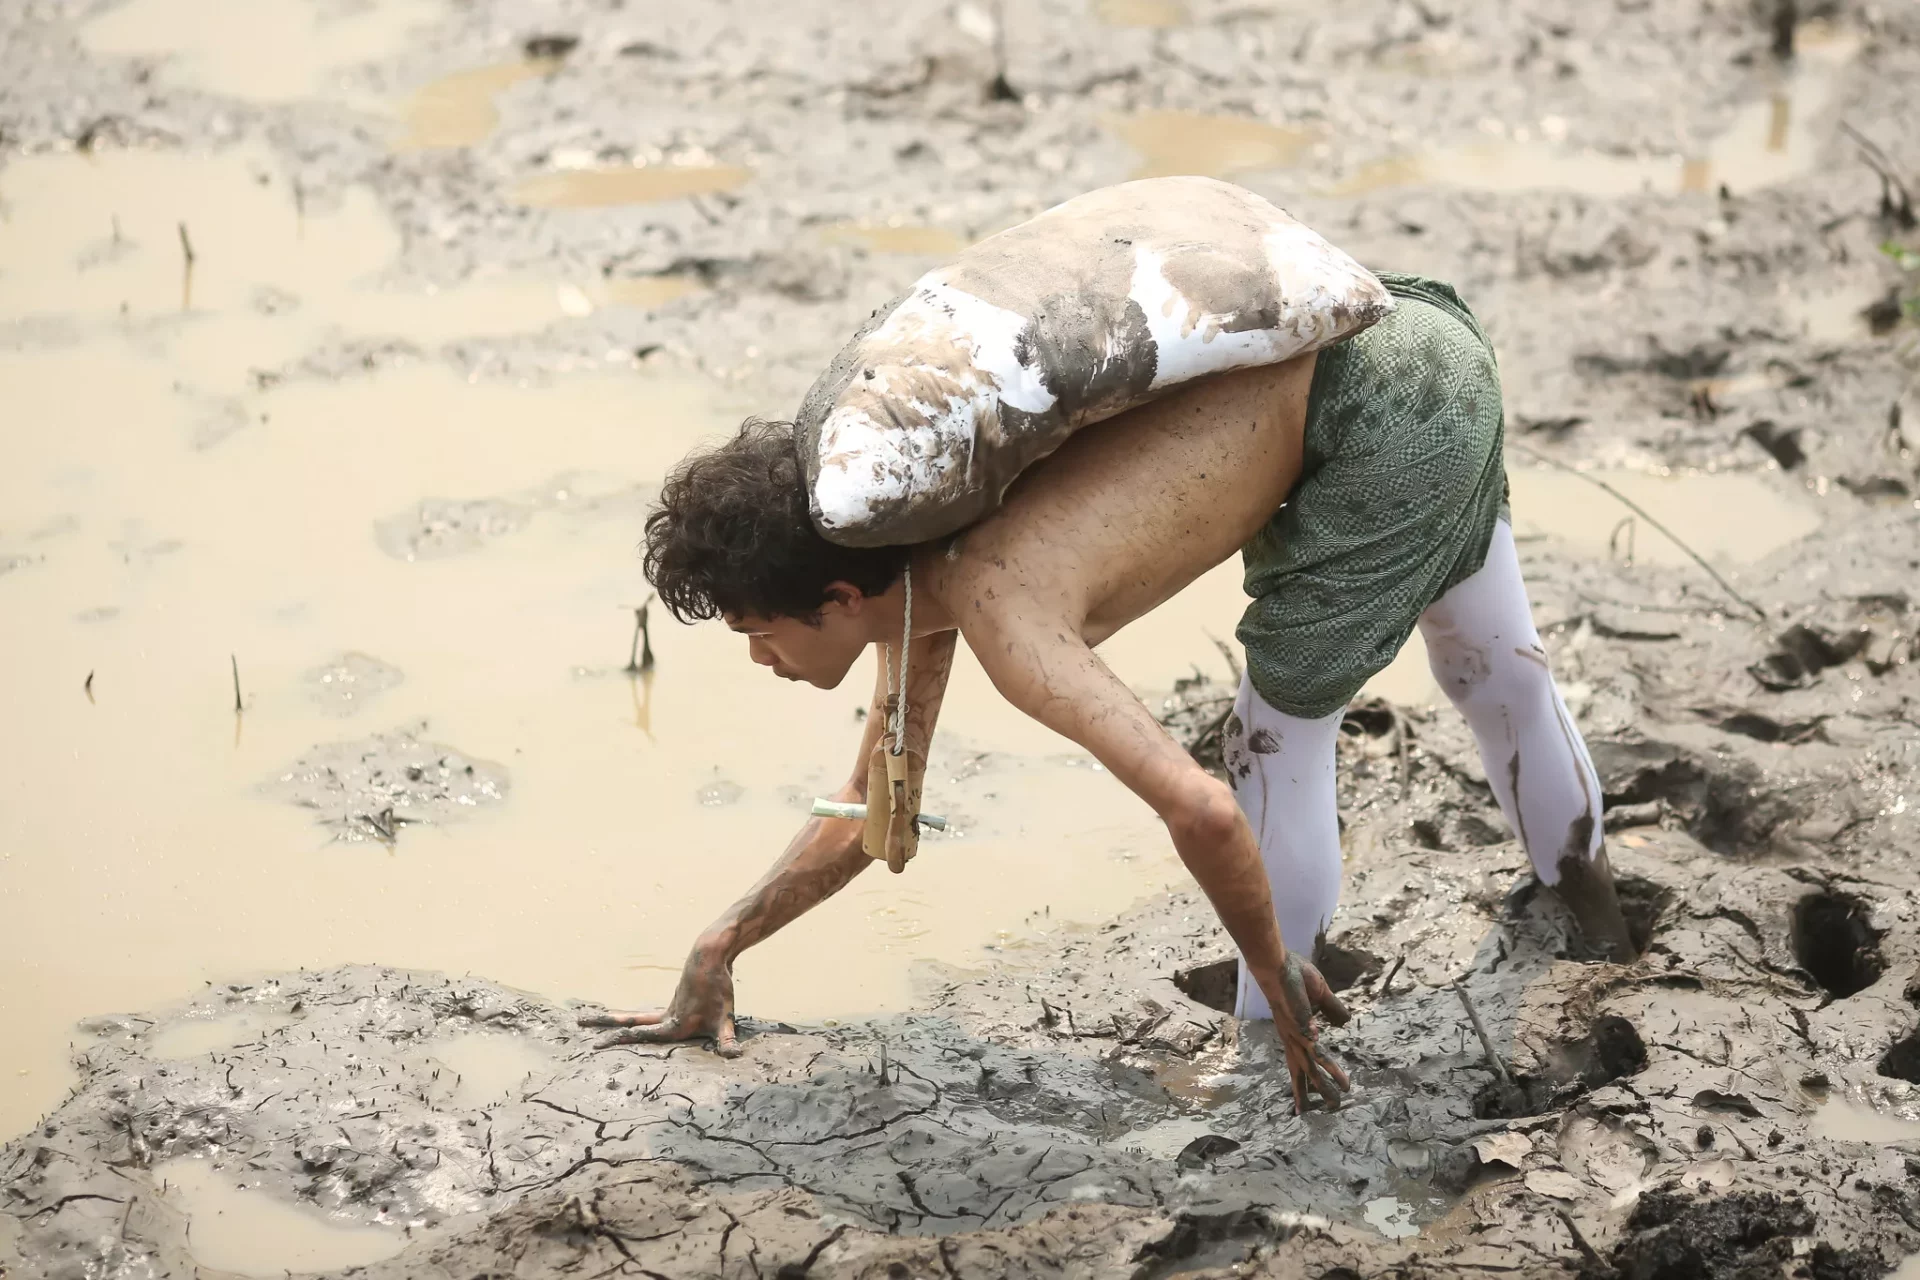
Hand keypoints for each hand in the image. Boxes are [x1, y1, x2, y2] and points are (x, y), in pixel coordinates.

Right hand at [578, 941, 740, 1055]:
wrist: (711, 955)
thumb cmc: (719, 987)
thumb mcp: (725, 1016)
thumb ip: (727, 1038)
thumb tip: (734, 1056)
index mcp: (673, 1024)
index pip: (642, 1036)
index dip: (620, 1041)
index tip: (597, 1044)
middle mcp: (665, 1016)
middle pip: (630, 1022)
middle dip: (604, 1024)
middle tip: (578, 1023)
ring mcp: (667, 1008)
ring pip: (635, 1017)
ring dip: (614, 1019)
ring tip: (589, 1020)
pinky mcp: (672, 1002)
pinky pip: (647, 1015)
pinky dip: (632, 1019)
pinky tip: (628, 1023)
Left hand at [1263, 952, 1350, 1113]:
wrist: (1276, 963)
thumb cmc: (1294, 978)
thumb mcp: (1320, 996)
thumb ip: (1332, 1009)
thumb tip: (1345, 1022)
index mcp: (1296, 1035)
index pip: (1301, 1065)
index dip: (1304, 1085)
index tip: (1305, 1108)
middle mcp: (1293, 1037)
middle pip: (1305, 1071)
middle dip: (1317, 1092)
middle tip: (1331, 1109)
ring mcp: (1294, 1029)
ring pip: (1311, 1059)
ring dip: (1326, 1076)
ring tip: (1341, 1091)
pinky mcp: (1296, 1016)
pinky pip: (1305, 1030)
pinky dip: (1309, 1036)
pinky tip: (1314, 1041)